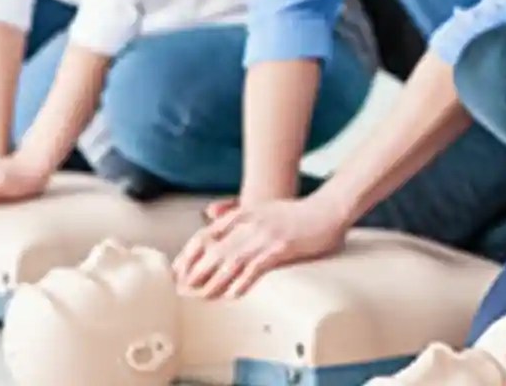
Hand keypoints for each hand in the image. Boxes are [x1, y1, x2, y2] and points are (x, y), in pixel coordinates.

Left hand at [172, 196, 345, 298]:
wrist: (327, 209)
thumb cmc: (296, 213)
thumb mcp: (262, 208)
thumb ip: (236, 214)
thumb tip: (210, 215)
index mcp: (242, 215)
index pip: (205, 235)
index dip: (188, 255)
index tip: (177, 272)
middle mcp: (249, 224)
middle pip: (212, 250)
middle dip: (195, 272)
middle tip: (182, 290)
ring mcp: (264, 235)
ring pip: (230, 261)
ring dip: (213, 281)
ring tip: (201, 297)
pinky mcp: (281, 247)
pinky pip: (256, 267)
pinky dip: (242, 282)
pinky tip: (232, 294)